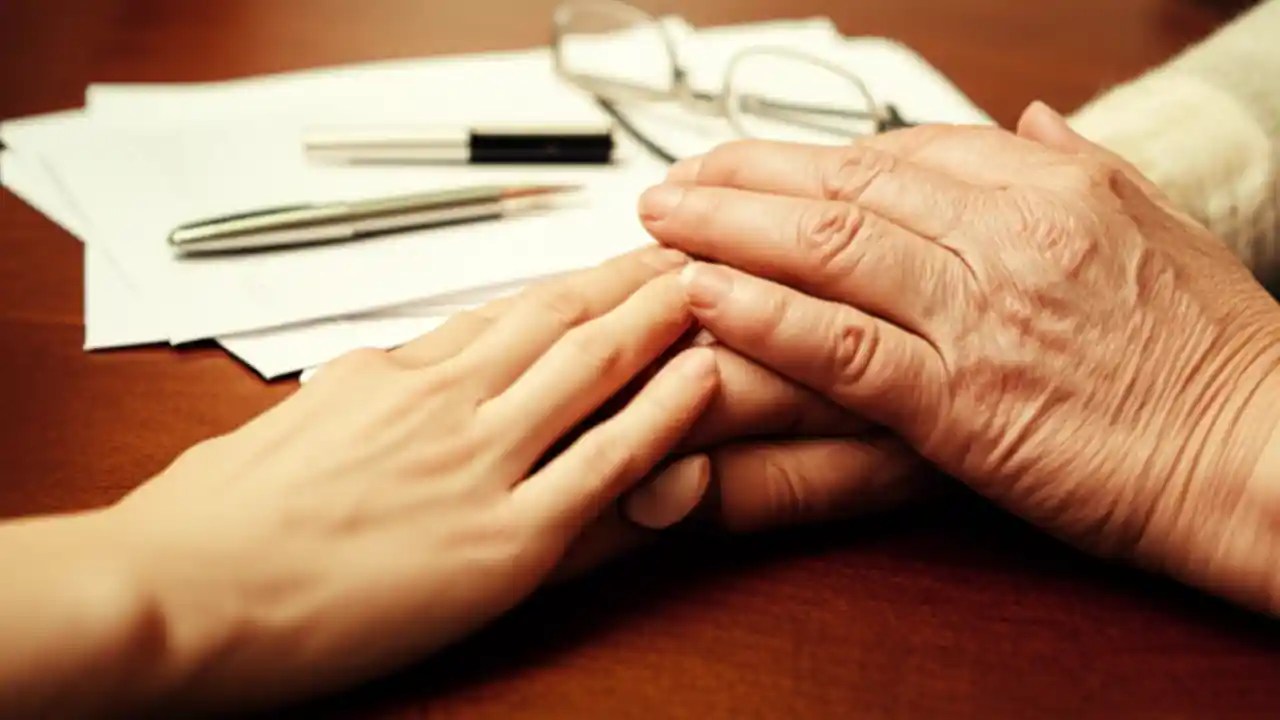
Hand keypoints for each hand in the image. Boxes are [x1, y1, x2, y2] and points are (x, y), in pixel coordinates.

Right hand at [0, 249, 938, 717]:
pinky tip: (706, 382)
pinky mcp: (501, 543)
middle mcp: (448, 401)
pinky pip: (603, 467)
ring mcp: (481, 465)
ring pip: (596, 370)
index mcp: (398, 372)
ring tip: (725, 286)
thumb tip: (409, 367)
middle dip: (642, 279)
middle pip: (567, 317)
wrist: (176, 591)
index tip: (626, 257)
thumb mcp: (297, 423)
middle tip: (702, 244)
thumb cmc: (214, 517)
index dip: (582, 277)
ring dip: (667, 323)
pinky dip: (662, 419)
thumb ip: (370, 390)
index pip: (512, 306)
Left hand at [639, 104, 1279, 612]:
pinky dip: (766, 316)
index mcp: (1049, 185)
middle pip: (843, 185)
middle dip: (744, 179)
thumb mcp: (1160, 226)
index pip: (897, 151)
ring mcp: (979, 314)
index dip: (810, 159)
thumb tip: (1030, 118)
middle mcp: (1006, 232)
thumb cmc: (1218, 353)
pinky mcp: (962, 402)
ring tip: (663, 227)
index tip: (755, 168)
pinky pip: (842, 347)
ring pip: (827, 249)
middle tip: (676, 186)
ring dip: (730, 231)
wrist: (1265, 453)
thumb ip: (1080, 163)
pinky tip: (706, 299)